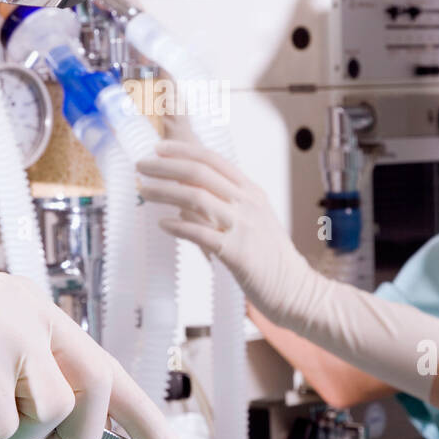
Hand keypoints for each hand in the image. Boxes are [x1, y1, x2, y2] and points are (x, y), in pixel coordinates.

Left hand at [137, 140, 438, 401]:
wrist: (297, 290)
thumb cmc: (271, 259)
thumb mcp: (253, 221)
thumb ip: (224, 207)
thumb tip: (184, 200)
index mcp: (252, 192)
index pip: (214, 160)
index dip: (183, 150)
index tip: (159, 148)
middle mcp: (247, 204)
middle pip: (200, 173)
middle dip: (166, 166)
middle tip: (141, 166)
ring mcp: (243, 227)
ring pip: (196, 198)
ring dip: (164, 192)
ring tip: (144, 191)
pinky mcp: (237, 253)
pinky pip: (200, 234)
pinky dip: (178, 227)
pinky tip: (162, 225)